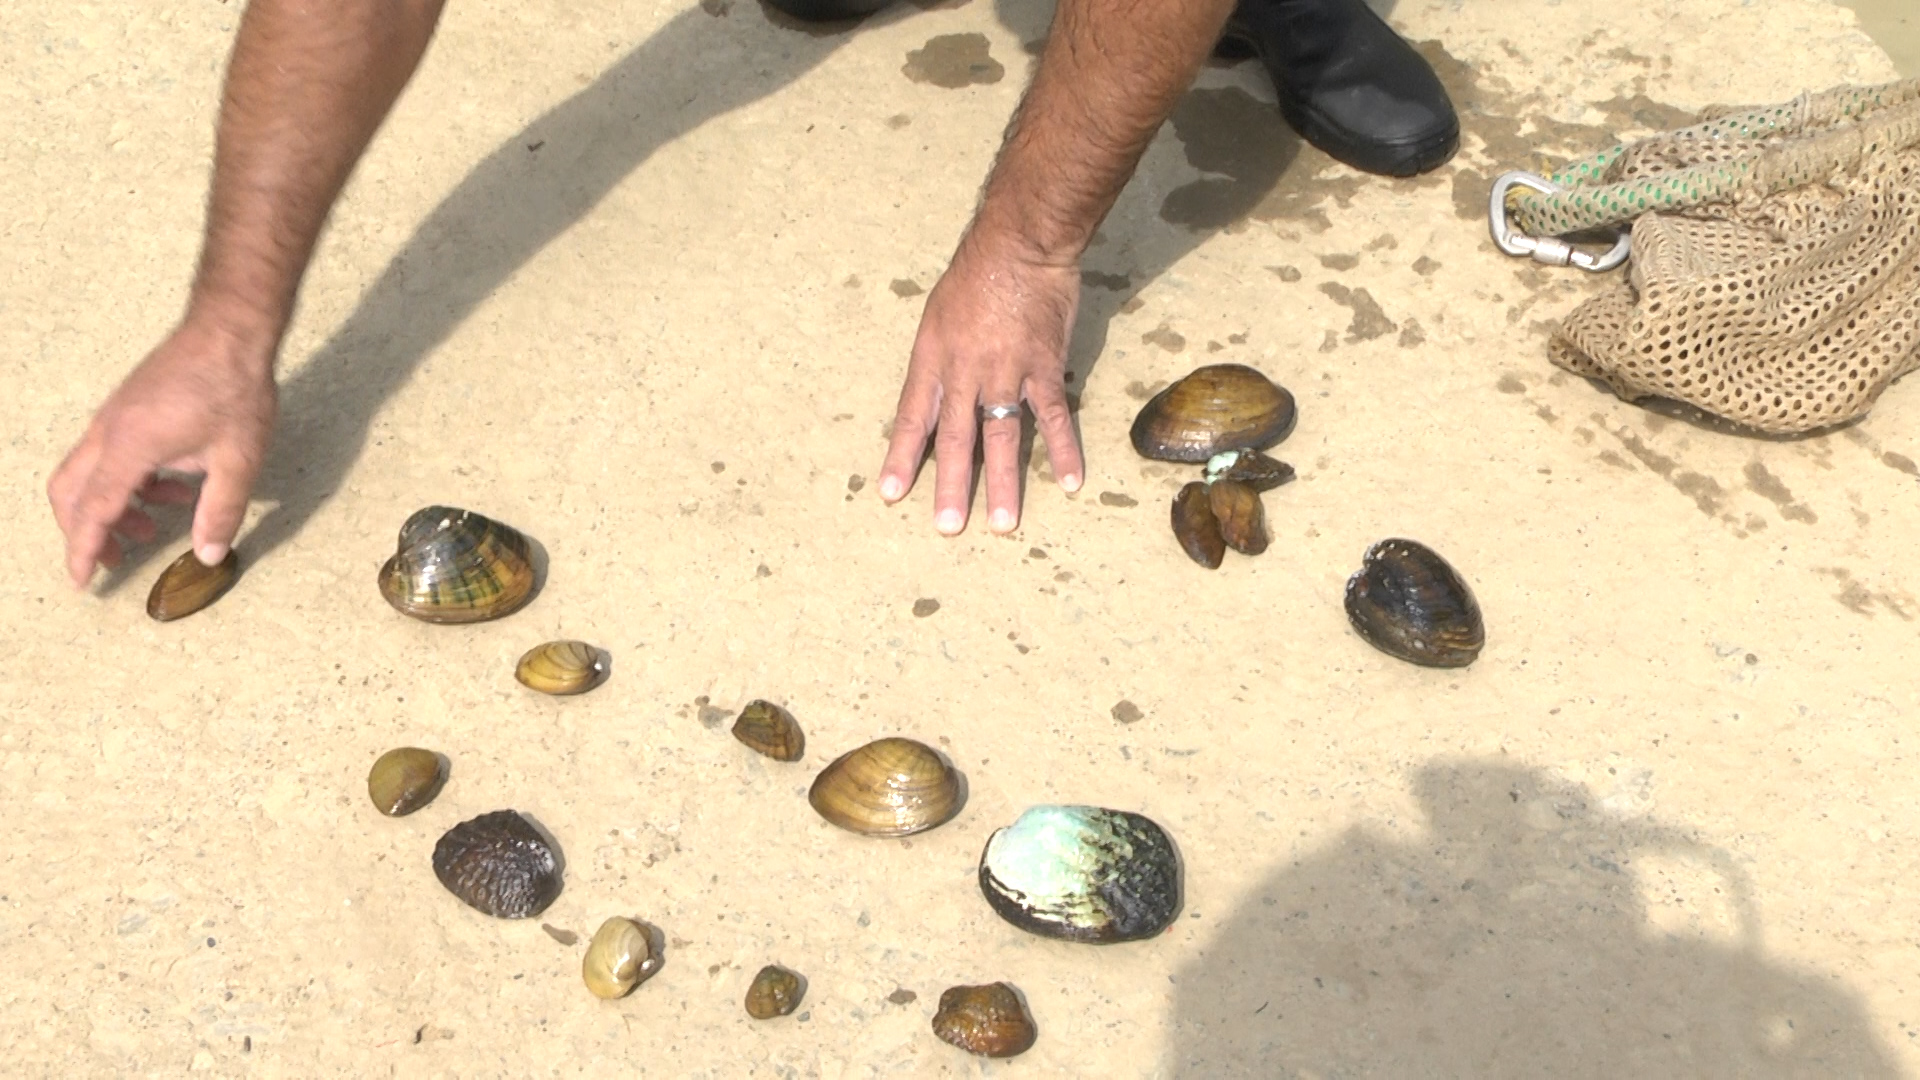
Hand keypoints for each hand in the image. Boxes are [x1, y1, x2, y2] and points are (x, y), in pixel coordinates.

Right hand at [48, 318, 277, 586]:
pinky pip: (109, 454)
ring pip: (88, 473)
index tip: (80, 580)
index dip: (84, 550)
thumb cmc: (234, 389)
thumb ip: (221, 511)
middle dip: (86, 532)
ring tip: (154, 526)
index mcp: (129, 447)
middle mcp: (109, 431)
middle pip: (71, 492)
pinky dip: (128, 481)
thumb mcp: (238, 459)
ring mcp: (115, 416)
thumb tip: (209, 554)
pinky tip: (172, 486)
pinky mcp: (128, 408)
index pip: (94, 511)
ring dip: (113, 507)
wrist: (229, 329)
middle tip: (116, 560)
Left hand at [877, 230, 1085, 534]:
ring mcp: (1006, 372)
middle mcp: (964, 371)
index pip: (913, 418)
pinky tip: (1071, 483)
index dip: (903, 458)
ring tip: (1002, 524)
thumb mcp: (939, 315)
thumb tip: (942, 397)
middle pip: (955, 439)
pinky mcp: (1045, 368)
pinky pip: (1054, 416)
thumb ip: (941, 360)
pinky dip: (1064, 450)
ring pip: (1001, 437)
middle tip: (947, 527)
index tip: (891, 493)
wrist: (1019, 245)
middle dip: (950, 486)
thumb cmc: (976, 275)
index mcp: (933, 358)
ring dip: (1002, 484)